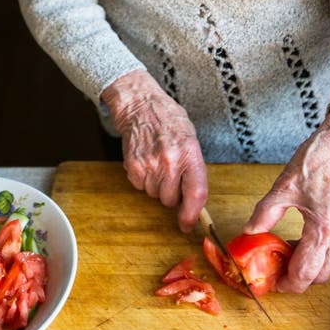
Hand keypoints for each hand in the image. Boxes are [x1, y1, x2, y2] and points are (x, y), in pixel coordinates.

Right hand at [101, 69, 207, 231]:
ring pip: (155, 195)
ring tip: (157, 163)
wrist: (140, 105)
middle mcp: (170, 162)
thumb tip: (195, 196)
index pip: (196, 193)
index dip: (192, 215)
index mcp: (190, 153)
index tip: (188, 225)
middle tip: (170, 173)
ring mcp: (150, 165)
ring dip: (157, 186)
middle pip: (172, 200)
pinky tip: (146, 161)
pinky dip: (143, 179)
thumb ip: (193, 166)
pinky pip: (140, 187)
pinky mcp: (134, 167)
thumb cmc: (167, 119)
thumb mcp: (190, 138)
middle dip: (172, 193)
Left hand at [241, 106, 329, 293]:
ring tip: (283, 252)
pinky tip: (297, 240)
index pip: (305, 273)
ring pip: (327, 265)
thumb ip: (265, 213)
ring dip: (307, 266)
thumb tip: (249, 232)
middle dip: (297, 279)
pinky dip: (315, 253)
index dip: (287, 284)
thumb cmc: (316, 161)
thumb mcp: (284, 186)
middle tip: (275, 269)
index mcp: (323, 229)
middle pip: (319, 276)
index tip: (271, 283)